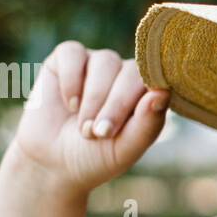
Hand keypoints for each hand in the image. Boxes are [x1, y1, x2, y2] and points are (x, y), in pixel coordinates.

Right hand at [11, 41, 170, 196]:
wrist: (53, 162)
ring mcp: (98, 63)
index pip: (156, 82)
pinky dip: (71, 80)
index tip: (122, 128)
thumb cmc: (96, 157)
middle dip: (115, 105)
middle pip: (131, 72)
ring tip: (84, 128)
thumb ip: (147, 124)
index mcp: (147, 94)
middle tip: (100, 134)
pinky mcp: (68, 57)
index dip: (141, 103)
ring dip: (93, 98)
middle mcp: (126, 74)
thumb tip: (163, 92)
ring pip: (105, 62)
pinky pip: (73, 53)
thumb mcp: (125, 149)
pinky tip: (70, 104)